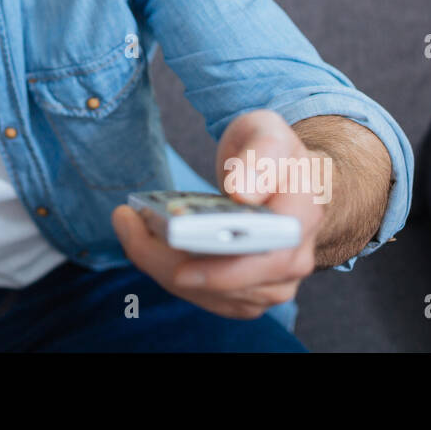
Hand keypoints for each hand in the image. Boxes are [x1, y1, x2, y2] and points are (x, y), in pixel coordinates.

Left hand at [111, 109, 325, 319]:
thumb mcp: (268, 134)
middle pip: (229, 283)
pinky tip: (145, 243)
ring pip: (210, 294)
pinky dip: (169, 272)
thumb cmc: (273, 153)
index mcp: (302, 219)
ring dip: (162, 266)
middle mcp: (292, 260)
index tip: (178, 263)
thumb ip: (261, 158)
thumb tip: (244, 194)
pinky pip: (204, 295)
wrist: (279, 173)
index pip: (270, 259)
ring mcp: (271, 282)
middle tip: (128, 224)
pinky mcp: (246, 291)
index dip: (224, 271)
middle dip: (170, 262)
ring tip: (130, 227)